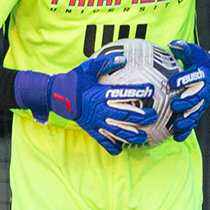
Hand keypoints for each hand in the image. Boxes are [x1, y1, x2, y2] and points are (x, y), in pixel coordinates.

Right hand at [16, 52, 158, 155]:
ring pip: (117, 131)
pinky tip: (120, 151)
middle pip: (125, 115)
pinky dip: (111, 146)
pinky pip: (102, 140)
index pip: (124, 93)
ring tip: (143, 138)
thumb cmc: (74, 80)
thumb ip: (105, 63)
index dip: (138, 91)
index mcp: (101, 94)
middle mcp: (100, 110)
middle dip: (141, 117)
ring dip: (131, 135)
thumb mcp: (88, 68)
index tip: (151, 90)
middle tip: (153, 116)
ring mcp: (96, 121)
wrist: (56, 96)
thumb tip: (123, 59)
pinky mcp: (90, 129)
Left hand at [167, 39, 209, 141]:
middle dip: (186, 102)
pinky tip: (177, 137)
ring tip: (177, 125)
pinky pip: (194, 122)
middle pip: (196, 98)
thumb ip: (184, 48)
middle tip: (174, 105)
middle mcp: (205, 90)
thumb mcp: (195, 52)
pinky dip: (186, 131)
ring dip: (187, 120)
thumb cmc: (201, 61)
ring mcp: (203, 103)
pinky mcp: (199, 111)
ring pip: (196, 113)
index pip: (195, 76)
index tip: (171, 81)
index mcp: (204, 74)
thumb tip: (172, 44)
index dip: (184, 79)